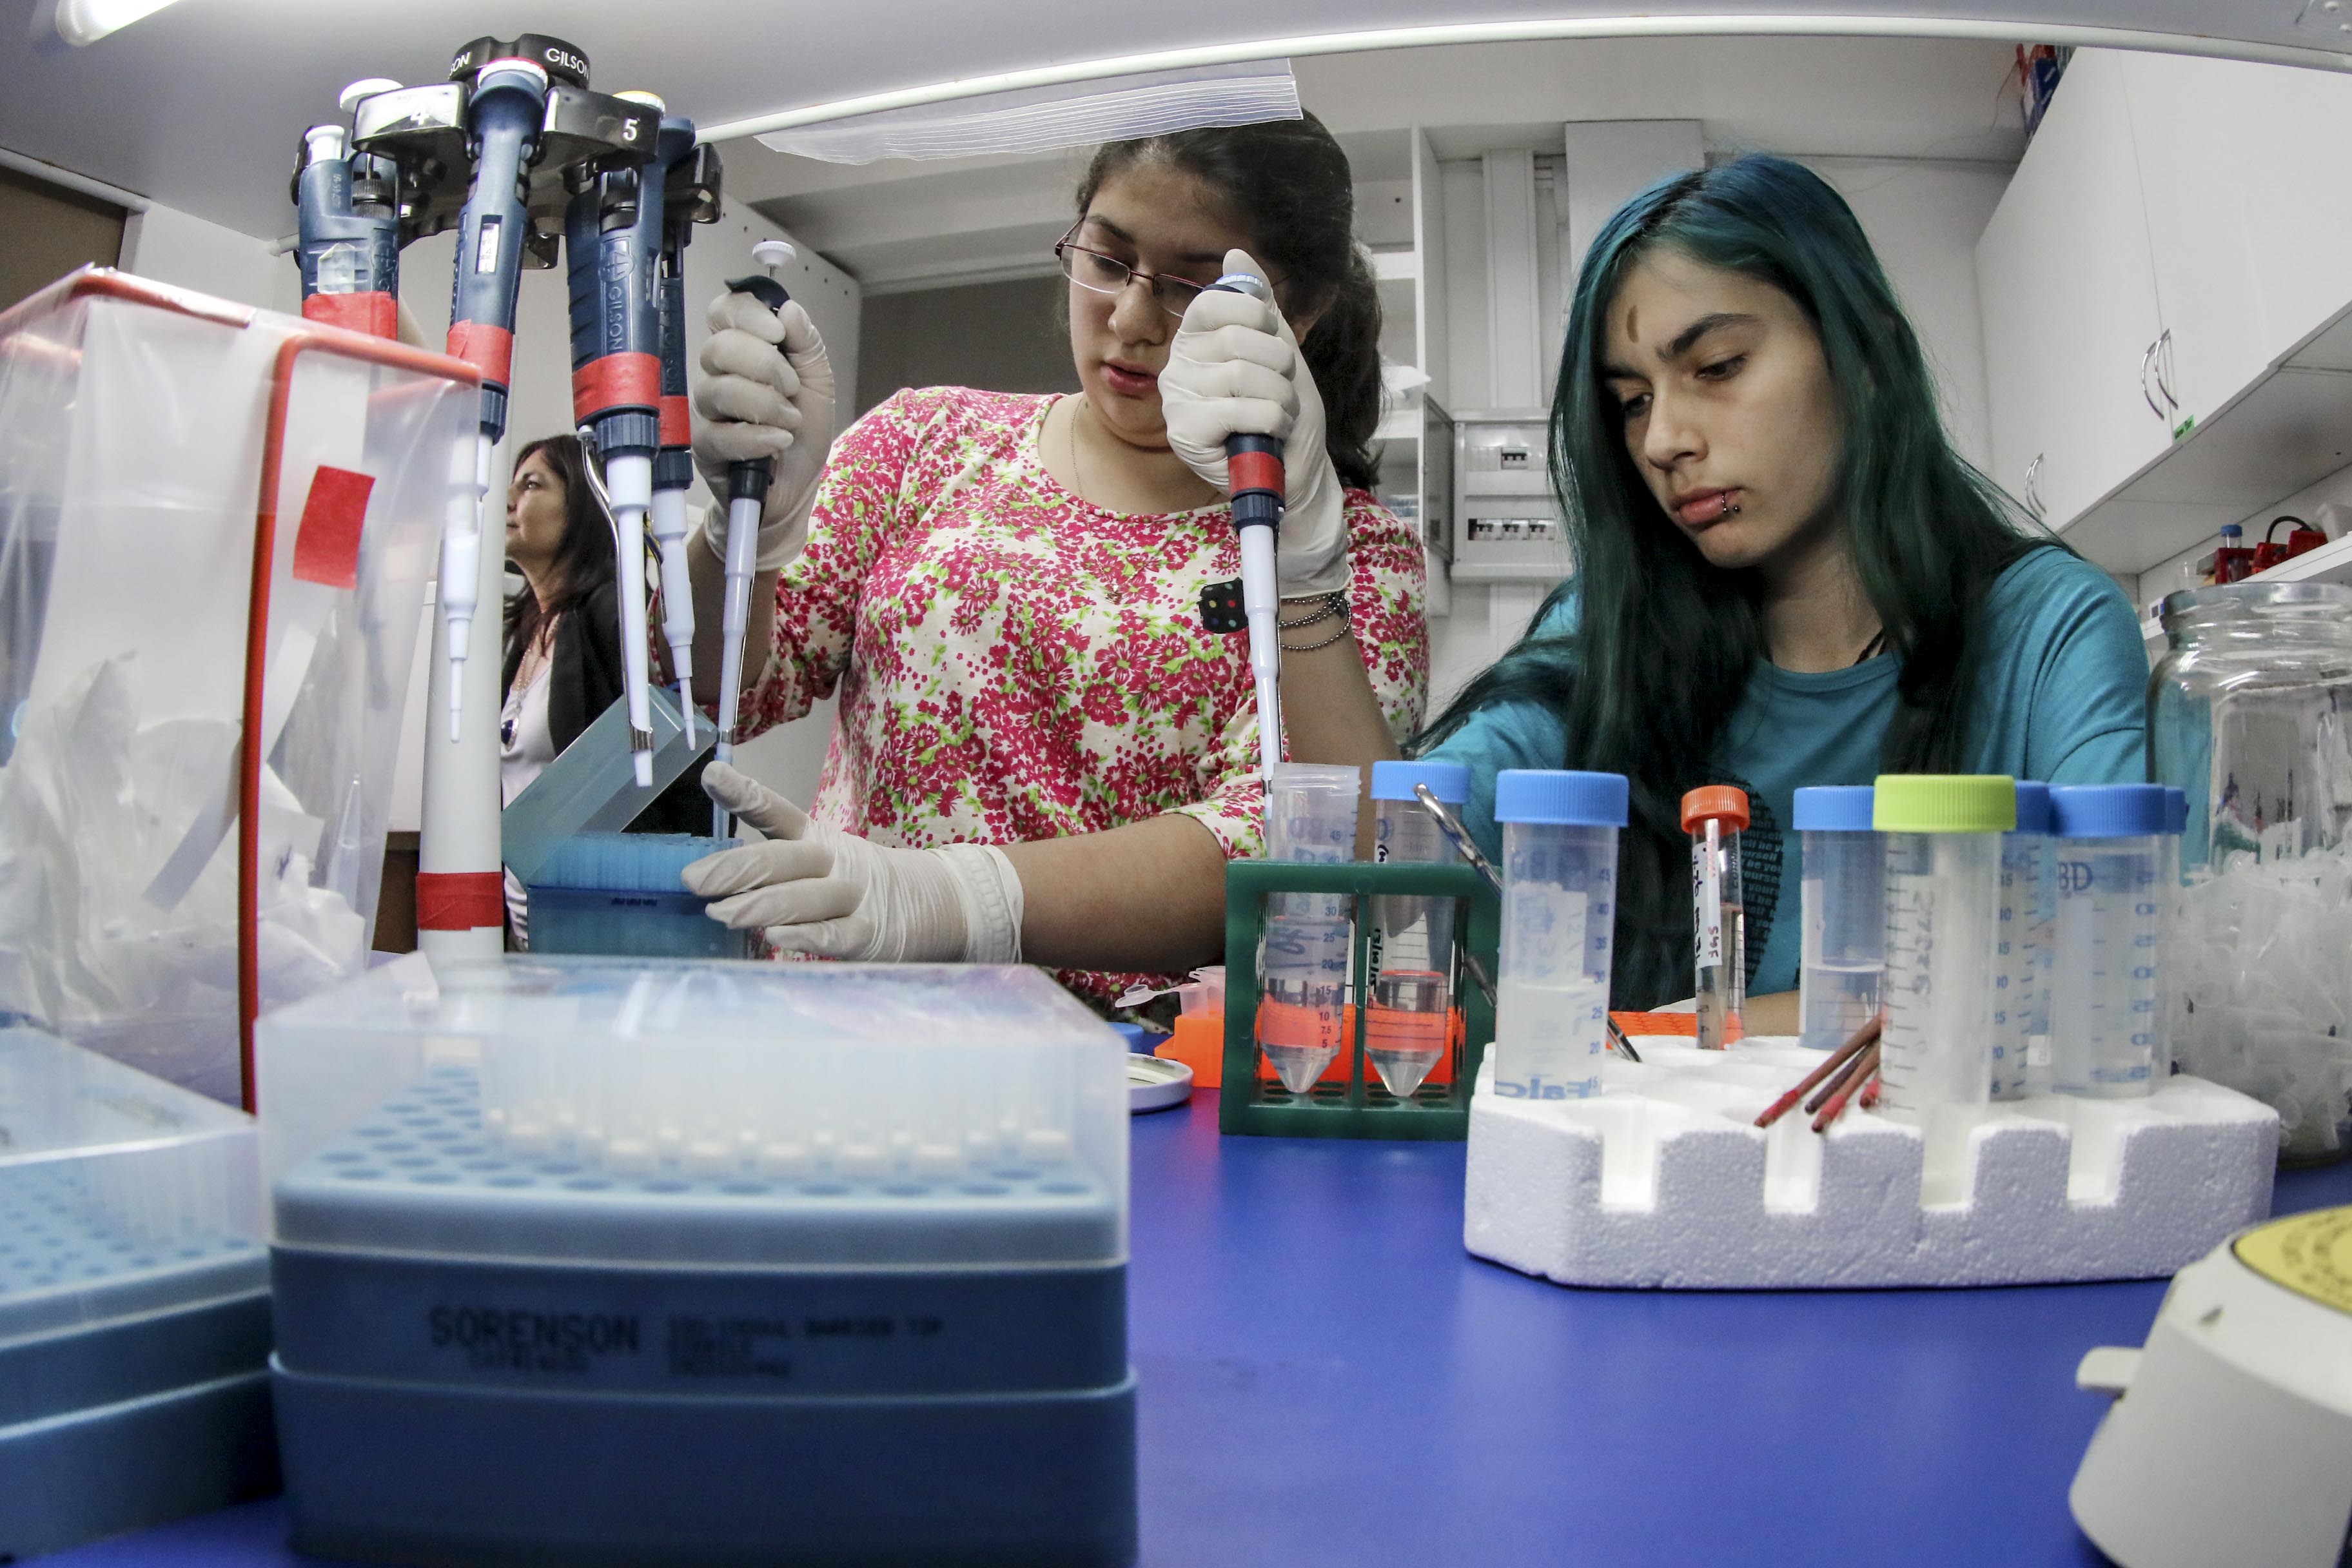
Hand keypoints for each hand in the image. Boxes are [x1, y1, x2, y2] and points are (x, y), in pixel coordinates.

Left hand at [682, 763, 1023, 962]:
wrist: (941, 902)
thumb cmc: (861, 885)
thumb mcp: (821, 862)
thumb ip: (773, 869)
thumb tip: (709, 876)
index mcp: (818, 838)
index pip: (777, 812)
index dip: (744, 793)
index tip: (710, 775)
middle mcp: (833, 861)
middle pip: (783, 858)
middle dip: (735, 868)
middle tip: (692, 879)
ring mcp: (854, 897)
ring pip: (804, 898)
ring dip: (760, 905)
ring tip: (720, 914)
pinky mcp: (871, 934)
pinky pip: (836, 935)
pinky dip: (806, 937)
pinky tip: (776, 939)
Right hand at [690, 292, 836, 571]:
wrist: (798, 488)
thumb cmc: (802, 433)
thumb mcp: (819, 383)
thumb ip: (806, 344)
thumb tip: (789, 308)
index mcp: (743, 349)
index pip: (724, 311)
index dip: (747, 314)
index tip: (778, 332)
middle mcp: (718, 374)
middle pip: (720, 347)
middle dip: (766, 365)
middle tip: (792, 388)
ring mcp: (708, 410)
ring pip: (720, 390)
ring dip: (766, 405)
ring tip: (791, 423)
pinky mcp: (705, 446)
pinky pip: (720, 434)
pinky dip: (758, 438)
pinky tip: (778, 443)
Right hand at [1158, 248, 1350, 597]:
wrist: (1296, 472)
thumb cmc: (1284, 414)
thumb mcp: (1278, 350)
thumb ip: (1257, 303)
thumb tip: (1236, 251)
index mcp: (1195, 341)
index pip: (1216, 303)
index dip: (1259, 319)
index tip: (1274, 345)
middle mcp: (1178, 366)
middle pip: (1237, 339)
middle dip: (1280, 365)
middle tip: (1281, 391)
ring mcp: (1177, 401)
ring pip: (1244, 375)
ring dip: (1280, 397)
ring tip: (1278, 416)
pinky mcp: (1185, 434)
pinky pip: (1241, 409)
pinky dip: (1272, 421)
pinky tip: (1269, 433)